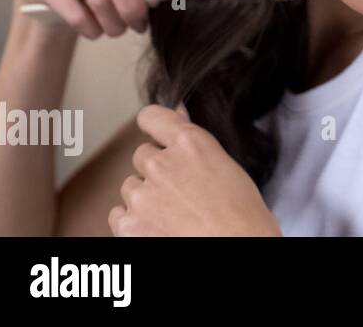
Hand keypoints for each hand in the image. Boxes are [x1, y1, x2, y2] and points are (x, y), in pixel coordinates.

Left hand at [108, 104, 280, 236]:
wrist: (237, 247)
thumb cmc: (244, 216)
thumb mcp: (227, 167)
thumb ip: (196, 143)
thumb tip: (177, 114)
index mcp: (191, 143)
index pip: (153, 117)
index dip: (154, 125)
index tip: (156, 132)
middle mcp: (161, 163)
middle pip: (142, 155)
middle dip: (157, 170)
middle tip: (181, 191)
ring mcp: (142, 195)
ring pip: (131, 186)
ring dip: (145, 197)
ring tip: (175, 215)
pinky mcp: (128, 224)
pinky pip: (119, 215)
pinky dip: (133, 222)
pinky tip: (159, 229)